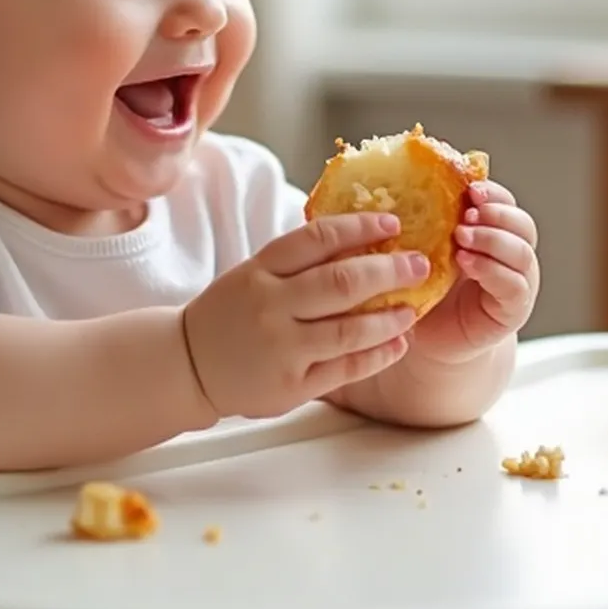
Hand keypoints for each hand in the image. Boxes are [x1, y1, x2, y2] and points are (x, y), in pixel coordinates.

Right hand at [182, 212, 424, 418]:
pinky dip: (378, 355)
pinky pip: (345, 369)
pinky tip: (398, 344)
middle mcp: (270, 306)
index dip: (360, 227)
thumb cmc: (232, 312)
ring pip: (349, 329)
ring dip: (390, 317)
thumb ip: (300, 260)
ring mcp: (281, 348)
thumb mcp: (254, 273)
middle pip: (341, 282)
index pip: (317, 238)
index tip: (393, 223)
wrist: (189, 364)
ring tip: (413, 308)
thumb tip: (365, 238)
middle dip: (389, 270)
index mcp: (260, 270)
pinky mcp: (291, 385)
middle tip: (419, 264)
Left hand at [409, 181, 539, 364]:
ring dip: (492, 239)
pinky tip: (467, 263)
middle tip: (466, 214)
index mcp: (495, 233)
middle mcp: (513, 256)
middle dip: (496, 214)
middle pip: (522, 224)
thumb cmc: (427, 291)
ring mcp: (518, 283)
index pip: (506, 204)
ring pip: (522, 253)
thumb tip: (404, 184)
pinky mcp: (513, 310)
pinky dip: (492, 270)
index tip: (470, 189)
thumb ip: (430, 222)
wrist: (431, 340)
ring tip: (461, 237)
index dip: (493, 194)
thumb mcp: (428, 248)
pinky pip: (514, 286)